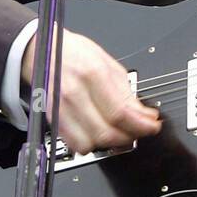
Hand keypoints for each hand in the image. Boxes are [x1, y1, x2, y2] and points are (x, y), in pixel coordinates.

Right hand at [21, 29, 161, 154]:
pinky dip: (91, 145)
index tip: (152, 126)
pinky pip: (75, 144)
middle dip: (129, 137)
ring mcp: (61, 108)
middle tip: (139, 131)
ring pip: (91, 143)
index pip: (121, 112)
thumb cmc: (77, 54)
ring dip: (110, 143)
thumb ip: (126, 92)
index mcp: (93, 74)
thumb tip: (144, 115)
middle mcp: (75, 93)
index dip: (141, 125)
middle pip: (106, 132)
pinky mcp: (53, 119)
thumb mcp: (109, 64)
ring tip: (119, 132)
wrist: (44, 51)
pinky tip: (98, 133)